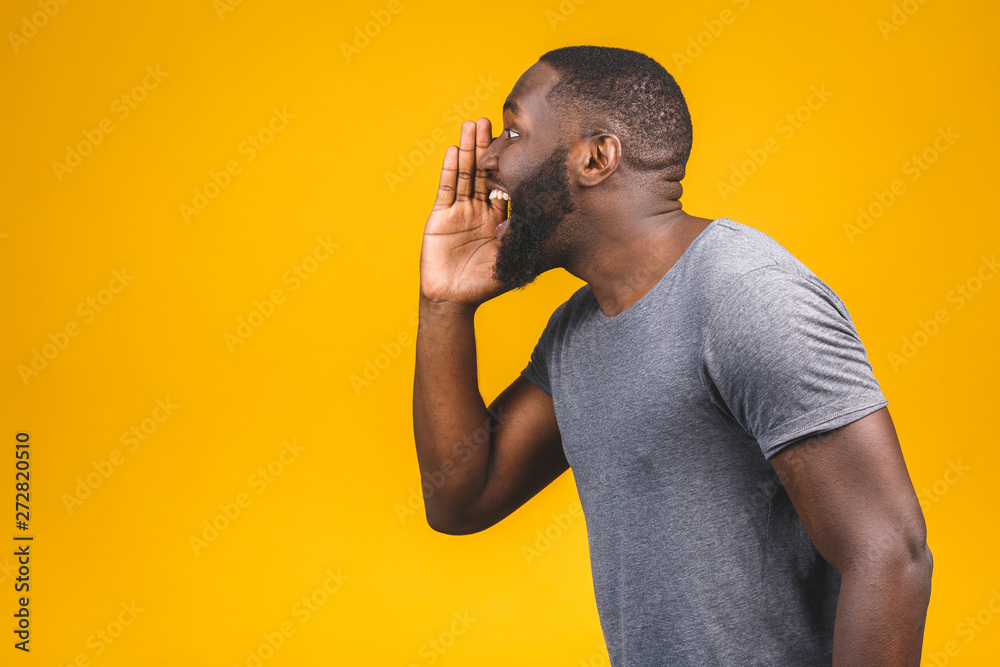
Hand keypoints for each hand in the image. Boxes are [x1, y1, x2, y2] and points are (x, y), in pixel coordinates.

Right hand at [419, 118, 508, 308]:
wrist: (453, 300)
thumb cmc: (484, 286)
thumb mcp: (511, 262)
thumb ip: (524, 242)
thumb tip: (543, 220)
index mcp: (499, 221)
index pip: (505, 186)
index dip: (510, 166)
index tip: (517, 143)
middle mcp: (479, 212)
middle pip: (484, 173)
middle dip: (487, 148)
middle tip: (494, 121)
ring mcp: (459, 212)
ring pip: (465, 175)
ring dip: (469, 150)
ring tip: (473, 124)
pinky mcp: (441, 216)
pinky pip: (447, 189)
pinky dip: (450, 169)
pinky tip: (453, 149)